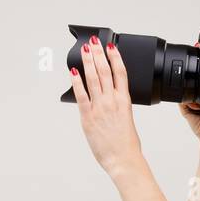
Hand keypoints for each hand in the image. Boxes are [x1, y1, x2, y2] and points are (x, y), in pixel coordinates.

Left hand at [72, 34, 142, 175]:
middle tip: (94, 41)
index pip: (121, 72)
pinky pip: (80, 95)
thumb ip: (117, 106)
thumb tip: (110, 99)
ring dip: (88, 62)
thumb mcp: (126, 119)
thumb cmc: (126, 143)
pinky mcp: (88, 117)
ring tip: (85, 50)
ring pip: (94, 79)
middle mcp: (112, 101)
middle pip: (105, 71)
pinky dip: (76, 82)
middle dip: (99, 54)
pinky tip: (73, 72)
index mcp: (124, 100)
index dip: (115, 57)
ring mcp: (100, 108)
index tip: (111, 47)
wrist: (123, 159)